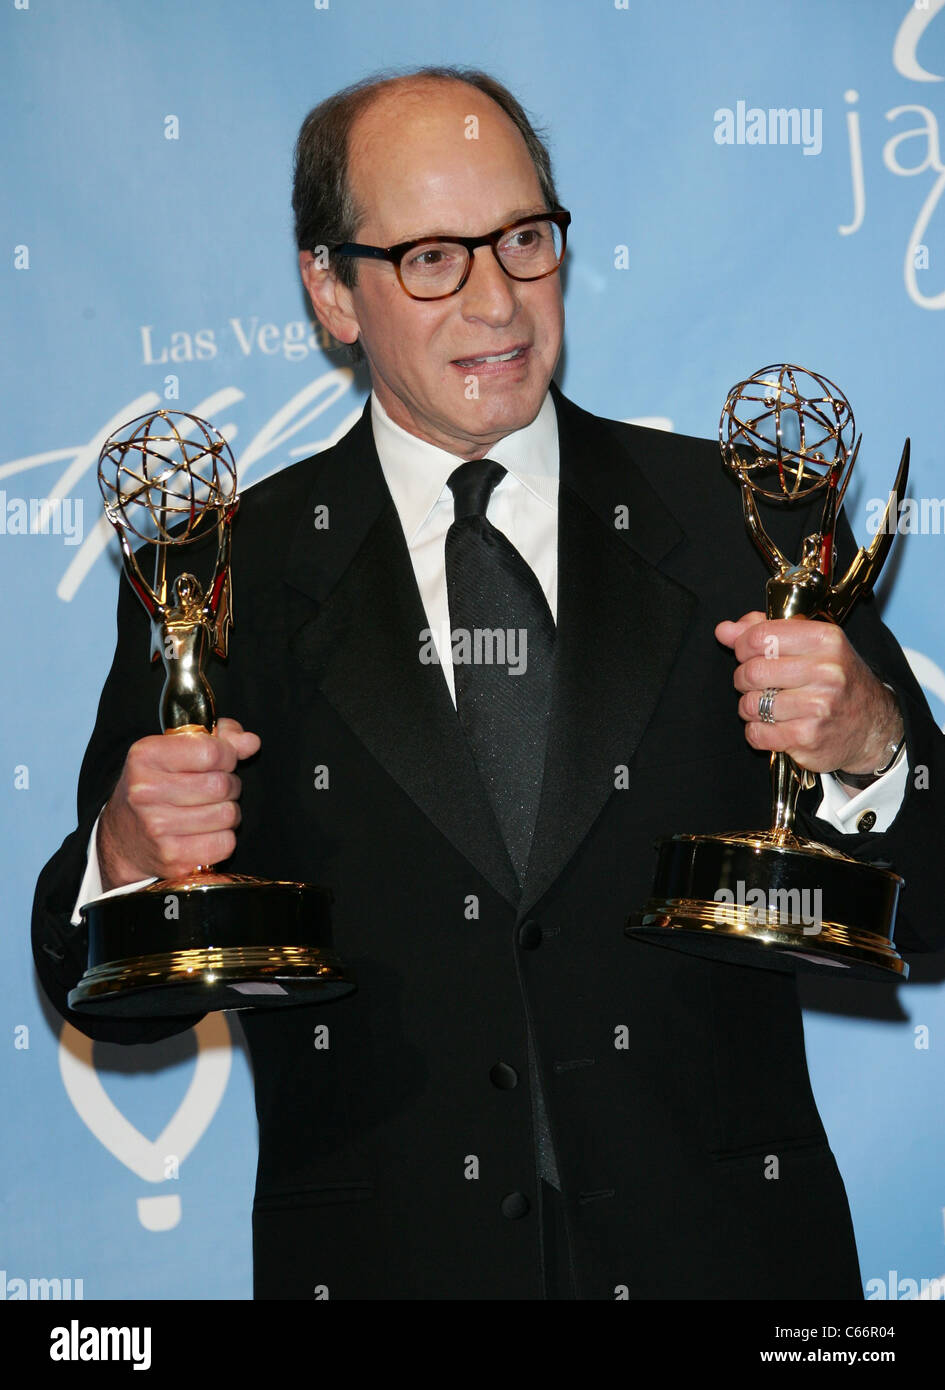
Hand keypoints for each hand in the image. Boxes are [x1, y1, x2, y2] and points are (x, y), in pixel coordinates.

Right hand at [97, 717, 260, 889]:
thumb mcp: (176, 749)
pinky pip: (225, 843)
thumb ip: (219, 738)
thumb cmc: (157, 785)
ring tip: (208, 809)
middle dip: (229, 785)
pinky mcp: (172, 857)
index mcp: (146, 756)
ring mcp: (157, 827)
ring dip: (228, 812)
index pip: (211, 751)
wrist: (124, 836)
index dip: (227, 755)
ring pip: (228, 814)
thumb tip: (251, 743)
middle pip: (222, 785)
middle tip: (215, 788)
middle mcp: (146, 791)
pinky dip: (223, 838)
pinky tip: (204, 832)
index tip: (221, 761)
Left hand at [715, 613, 901, 775]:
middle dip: (744, 679)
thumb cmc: (838, 681)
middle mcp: (826, 671)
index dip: (743, 646)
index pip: (762, 636)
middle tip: (755, 684)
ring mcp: (818, 707)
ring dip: (750, 708)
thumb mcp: (812, 645)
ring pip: (751, 704)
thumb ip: (766, 631)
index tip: (747, 653)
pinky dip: (757, 731)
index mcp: (825, 640)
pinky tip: (774, 726)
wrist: (874, 726)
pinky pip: (757, 733)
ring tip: (767, 706)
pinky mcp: (808, 737)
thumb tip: (725, 630)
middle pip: (752, 671)